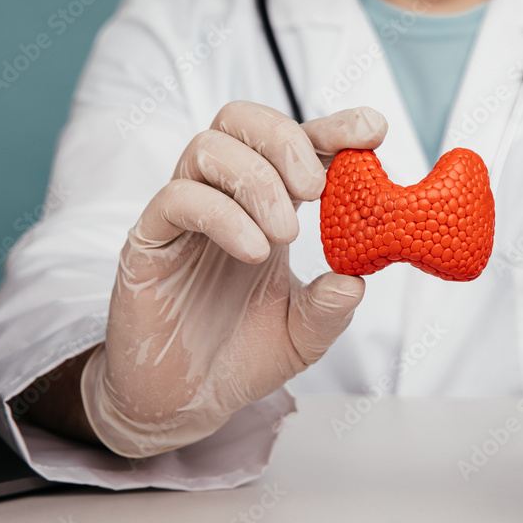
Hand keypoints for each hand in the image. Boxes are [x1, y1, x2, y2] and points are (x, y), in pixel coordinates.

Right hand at [80, 102, 386, 457]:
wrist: (185, 403)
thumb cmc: (242, 356)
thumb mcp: (305, 336)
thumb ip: (331, 307)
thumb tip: (356, 280)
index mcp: (268, 207)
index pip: (296, 143)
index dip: (334, 127)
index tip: (373, 131)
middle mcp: (224, 198)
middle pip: (241, 119)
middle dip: (287, 140)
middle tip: (317, 189)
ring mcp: (184, 215)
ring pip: (207, 147)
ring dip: (257, 181)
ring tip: (285, 235)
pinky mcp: (149, 241)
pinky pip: (177, 198)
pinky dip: (223, 215)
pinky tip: (254, 251)